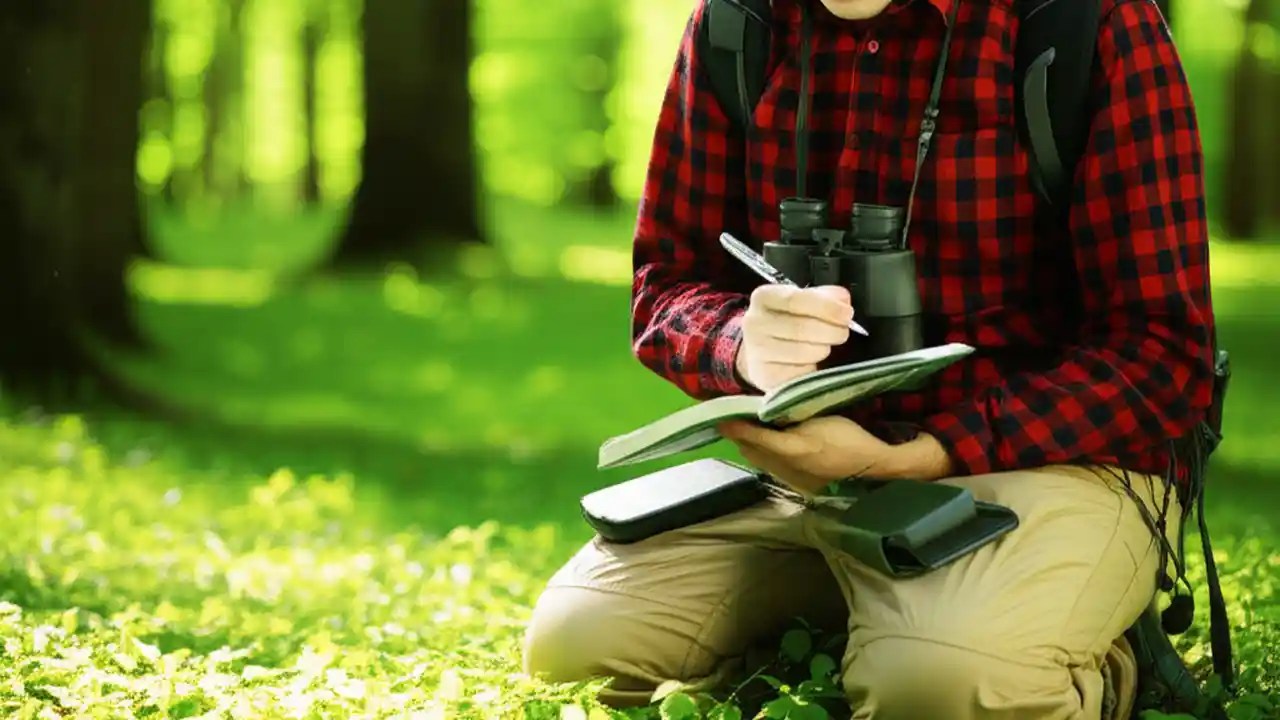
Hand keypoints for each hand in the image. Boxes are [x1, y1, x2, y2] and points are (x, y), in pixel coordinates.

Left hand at [718, 416, 955, 494]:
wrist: (871, 463)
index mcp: (792, 448)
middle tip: (730, 417)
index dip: (736, 426)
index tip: (722, 416)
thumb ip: (789, 414)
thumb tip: (763, 408)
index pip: (754, 437)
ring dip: (748, 446)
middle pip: (751, 451)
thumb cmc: (847, 434)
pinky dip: (762, 456)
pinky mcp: (799, 484)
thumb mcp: (819, 416)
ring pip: (759, 461)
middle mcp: (788, 467)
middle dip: (738, 435)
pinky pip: (771, 469)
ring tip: (742, 429)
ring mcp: (793, 478)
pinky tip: (764, 446)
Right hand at [734, 285, 854, 391]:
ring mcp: (757, 352)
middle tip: (842, 332)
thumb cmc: (787, 321)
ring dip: (823, 350)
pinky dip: (813, 369)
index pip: (796, 300)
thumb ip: (826, 297)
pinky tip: (811, 363)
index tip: (847, 314)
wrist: (761, 350)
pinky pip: (800, 373)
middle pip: (802, 328)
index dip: (826, 307)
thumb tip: (842, 300)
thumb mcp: (804, 301)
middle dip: (831, 331)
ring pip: (803, 353)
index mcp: (764, 297)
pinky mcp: (765, 376)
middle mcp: (754, 323)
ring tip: (824, 346)